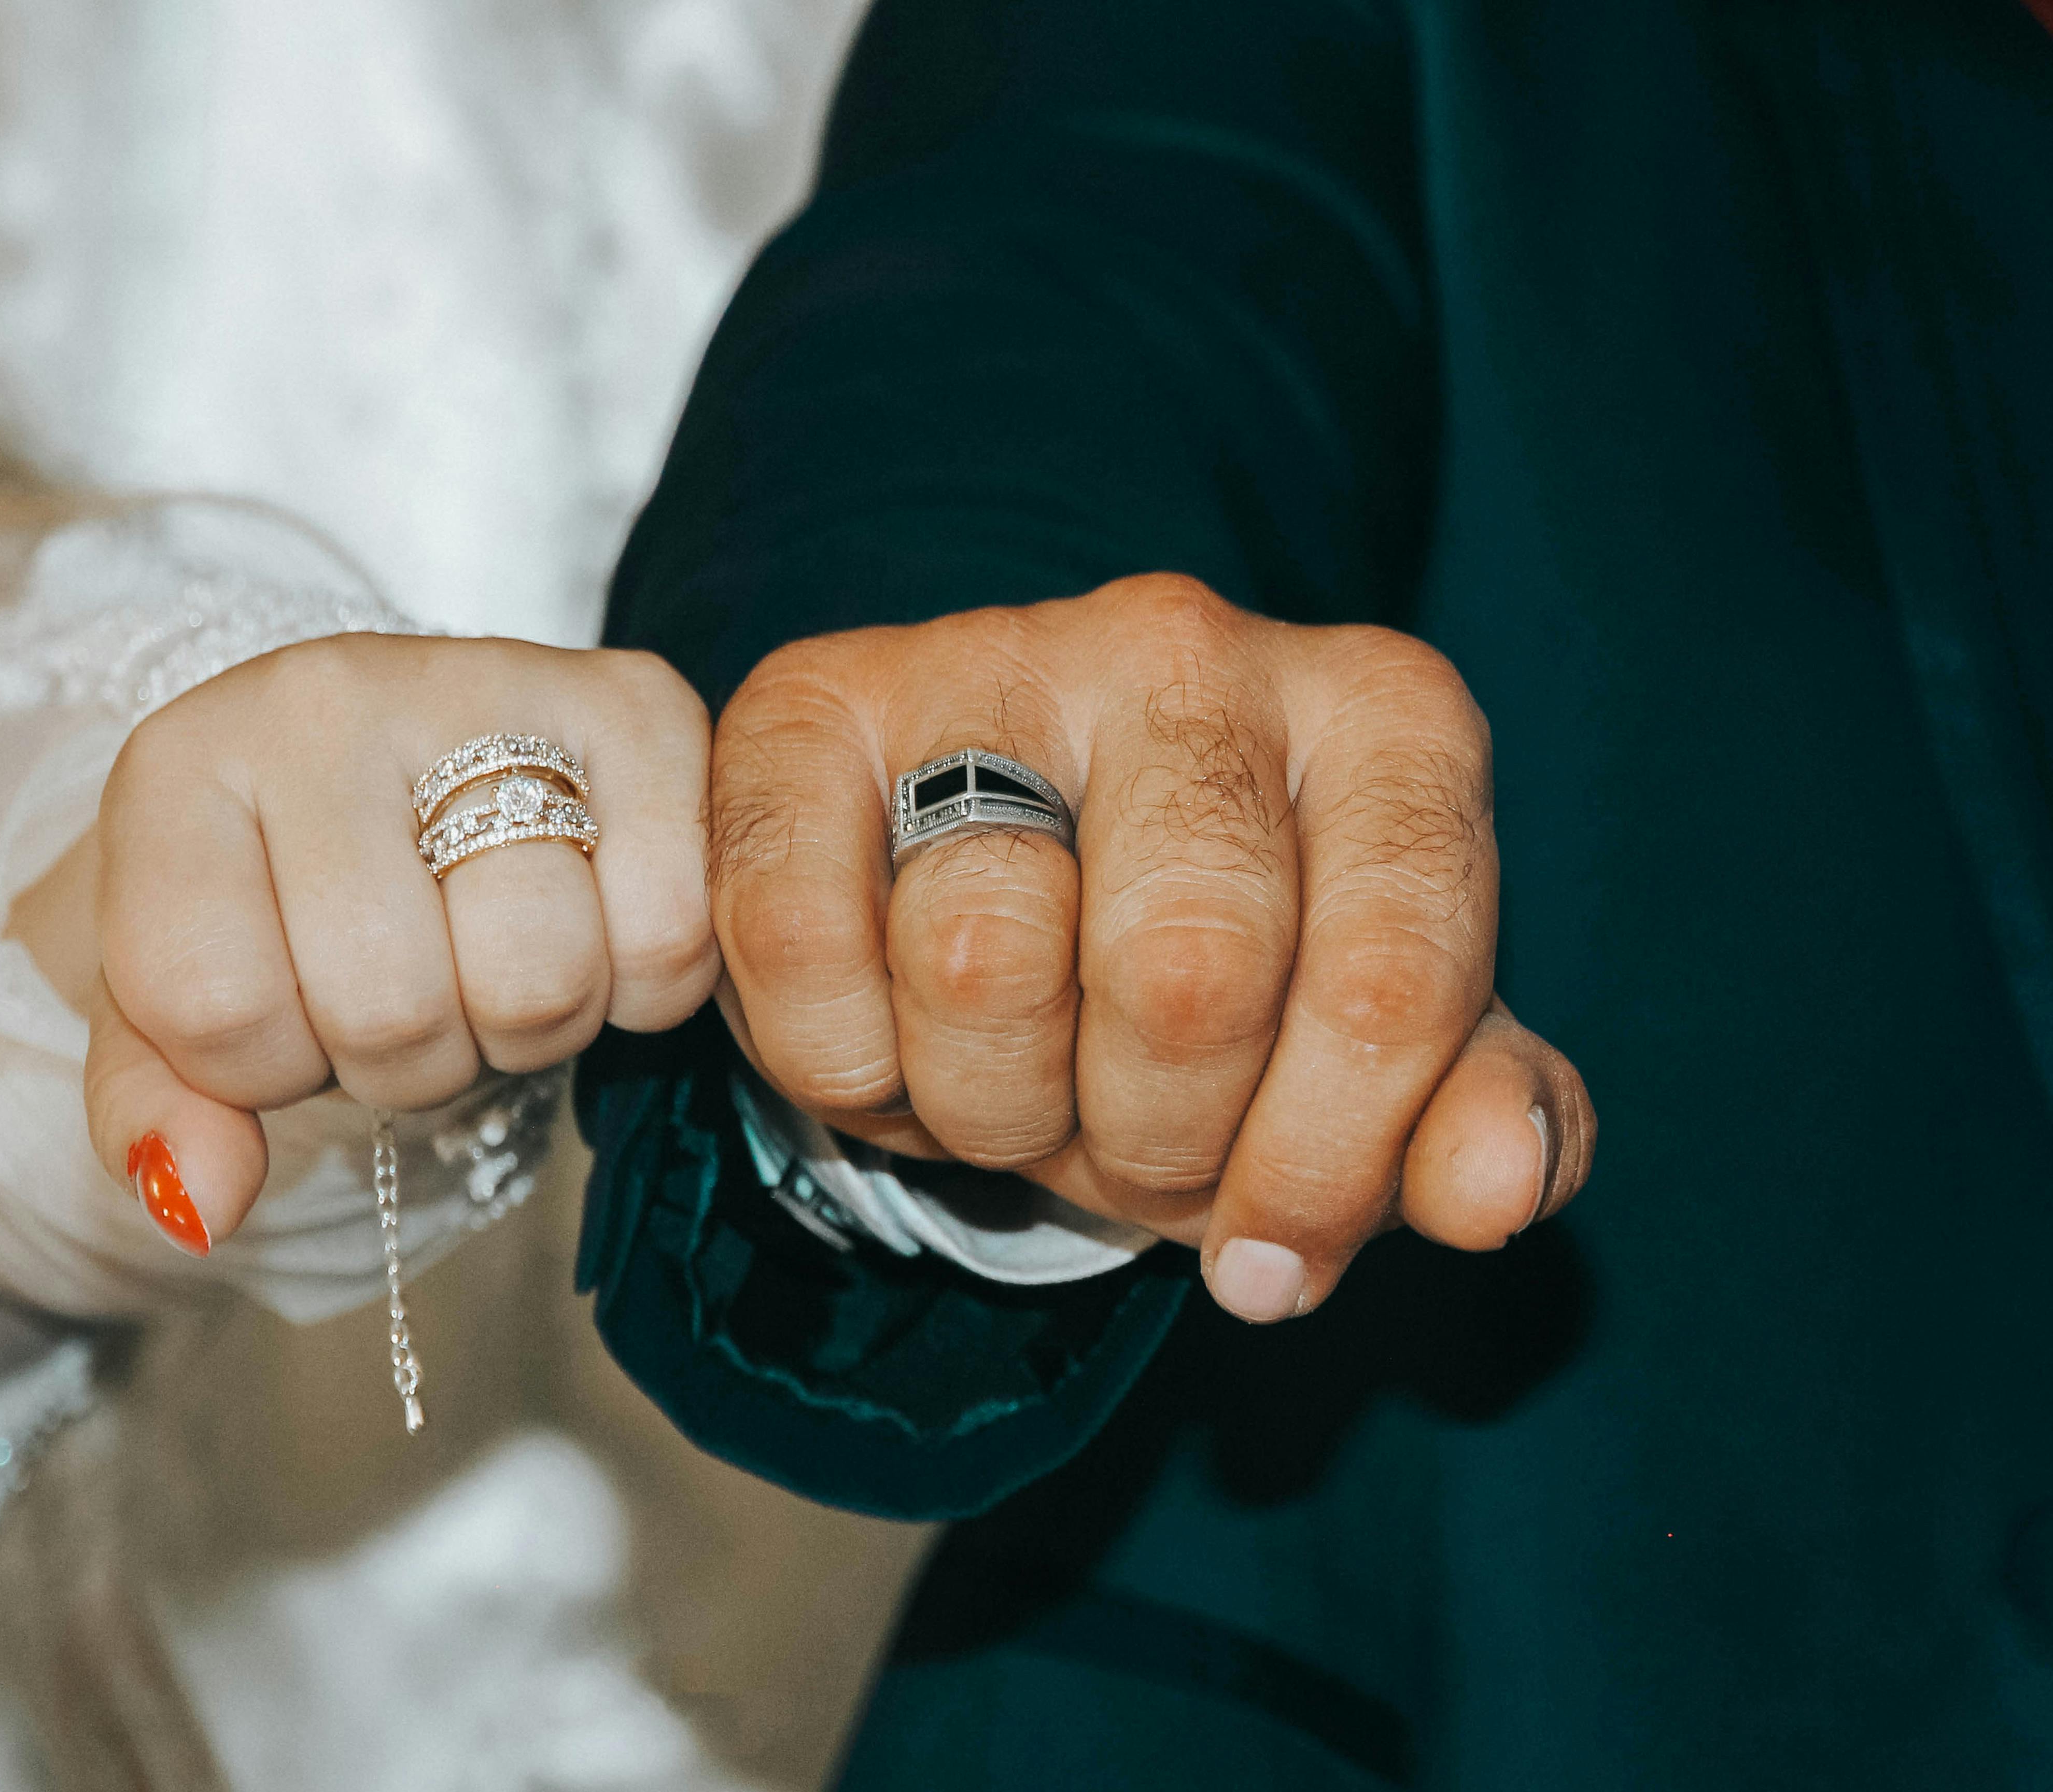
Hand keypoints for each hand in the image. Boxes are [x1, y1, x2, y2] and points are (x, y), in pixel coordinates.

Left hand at [13, 635, 718, 1255]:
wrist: (396, 763)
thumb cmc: (281, 898)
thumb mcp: (172, 1006)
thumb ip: (153, 1109)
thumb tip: (199, 1206)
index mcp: (184, 767)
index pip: (217, 1006)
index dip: (267, 1064)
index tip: (288, 1005)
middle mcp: (329, 697)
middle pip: (391, 1004)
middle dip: (410, 1055)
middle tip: (413, 989)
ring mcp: (490, 681)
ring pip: (537, 977)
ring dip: (526, 1024)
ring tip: (494, 956)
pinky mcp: (636, 701)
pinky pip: (664, 934)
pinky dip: (640, 982)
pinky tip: (591, 921)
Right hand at [707, 575, 1595, 1320]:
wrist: (992, 880)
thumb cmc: (1211, 983)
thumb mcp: (1359, 1062)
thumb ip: (1463, 1119)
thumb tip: (1496, 1194)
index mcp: (1383, 720)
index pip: (1391, 980)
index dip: (1323, 1165)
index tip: (1272, 1252)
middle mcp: (1190, 650)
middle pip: (1187, 976)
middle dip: (1151, 1138)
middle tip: (1129, 1144)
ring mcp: (987, 655)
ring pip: (983, 957)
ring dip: (988, 1106)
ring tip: (1007, 1079)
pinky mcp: (805, 700)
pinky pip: (800, 940)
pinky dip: (839, 1059)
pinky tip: (883, 1031)